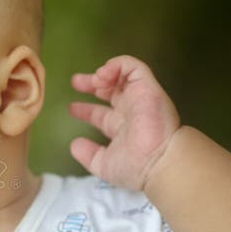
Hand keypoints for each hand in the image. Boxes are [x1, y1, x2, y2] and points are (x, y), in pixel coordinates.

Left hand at [68, 55, 180, 190]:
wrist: (158, 161)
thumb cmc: (135, 166)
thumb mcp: (104, 165)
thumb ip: (88, 155)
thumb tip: (74, 145)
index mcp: (121, 128)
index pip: (101, 114)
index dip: (86, 109)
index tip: (72, 108)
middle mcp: (130, 110)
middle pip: (109, 90)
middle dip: (91, 84)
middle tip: (76, 82)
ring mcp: (139, 97)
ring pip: (121, 75)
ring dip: (104, 73)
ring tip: (94, 80)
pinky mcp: (147, 87)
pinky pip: (133, 66)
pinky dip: (116, 64)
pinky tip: (102, 74)